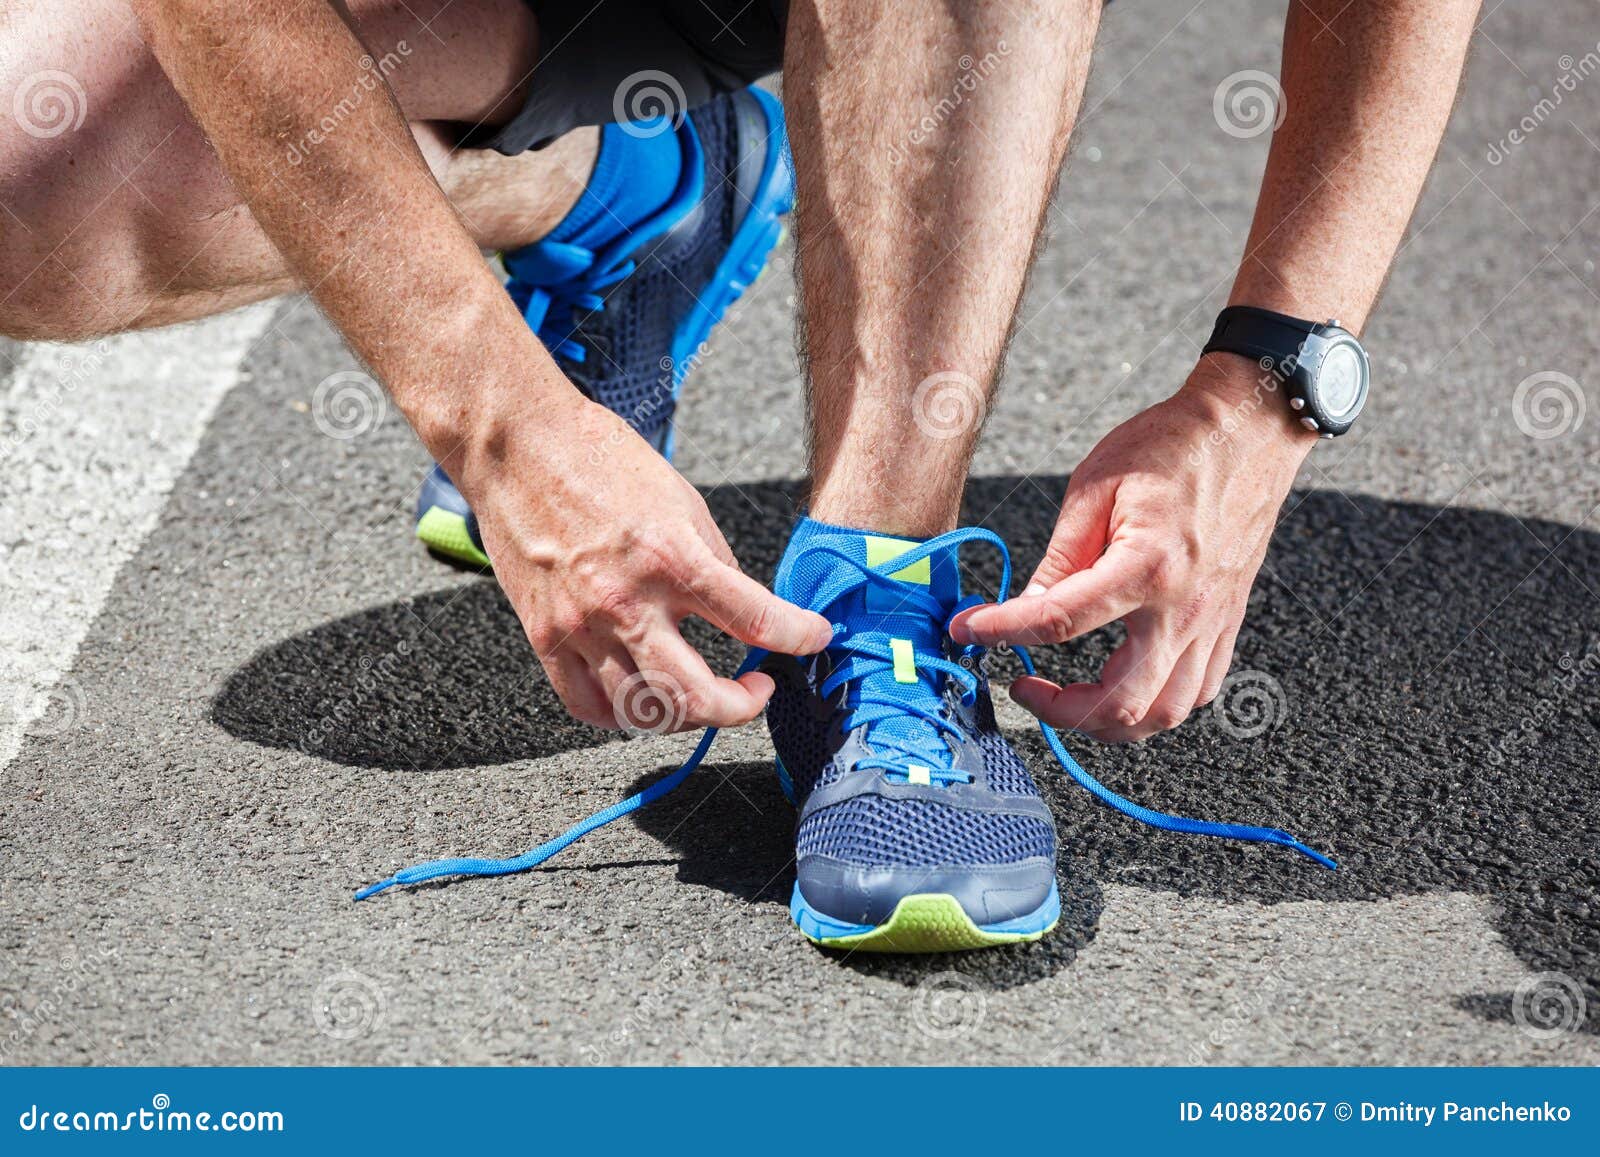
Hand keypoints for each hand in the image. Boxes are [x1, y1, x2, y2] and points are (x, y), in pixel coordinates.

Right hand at [450, 394, 833, 732]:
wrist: (516, 445)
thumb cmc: (597, 458)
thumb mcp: (683, 500)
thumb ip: (716, 563)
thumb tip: (743, 610)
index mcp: (670, 557)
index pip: (754, 619)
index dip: (798, 638)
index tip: (813, 640)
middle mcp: (625, 601)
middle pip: (695, 696)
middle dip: (742, 707)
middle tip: (757, 691)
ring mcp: (579, 626)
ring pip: (642, 712)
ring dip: (685, 716)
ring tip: (703, 695)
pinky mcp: (544, 637)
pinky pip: (587, 704)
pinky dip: (623, 715)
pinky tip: (644, 699)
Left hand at [951, 355, 1316, 740]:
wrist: (1249, 430)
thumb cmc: (1173, 445)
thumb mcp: (1094, 487)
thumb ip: (1060, 559)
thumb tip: (1025, 607)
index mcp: (1147, 567)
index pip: (1059, 623)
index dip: (1003, 632)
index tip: (969, 631)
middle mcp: (1185, 607)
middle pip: (1121, 702)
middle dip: (1060, 711)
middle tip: (1024, 684)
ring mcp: (1213, 621)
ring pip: (1166, 712)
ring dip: (1110, 722)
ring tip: (1071, 698)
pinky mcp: (1227, 621)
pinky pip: (1198, 690)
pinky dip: (1157, 703)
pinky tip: (1126, 683)